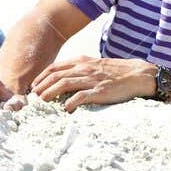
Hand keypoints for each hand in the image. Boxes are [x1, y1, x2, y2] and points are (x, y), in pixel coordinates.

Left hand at [31, 57, 155, 112]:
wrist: (137, 74)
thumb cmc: (115, 72)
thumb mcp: (94, 65)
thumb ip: (79, 70)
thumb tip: (63, 80)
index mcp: (81, 62)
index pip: (54, 68)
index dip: (41, 77)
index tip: (33, 87)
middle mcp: (84, 69)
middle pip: (55, 76)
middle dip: (41, 86)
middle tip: (33, 97)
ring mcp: (91, 80)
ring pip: (64, 84)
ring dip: (50, 93)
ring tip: (42, 102)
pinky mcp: (99, 91)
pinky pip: (81, 96)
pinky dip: (70, 103)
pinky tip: (65, 109)